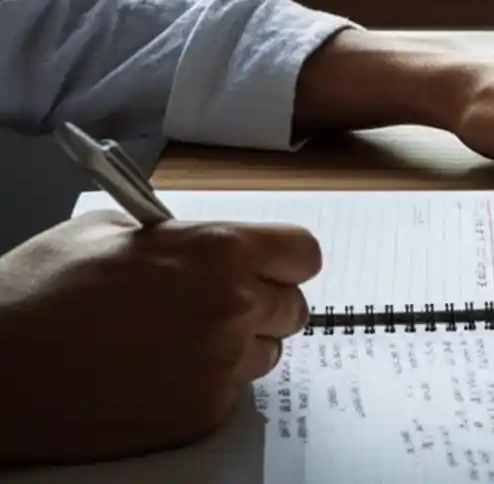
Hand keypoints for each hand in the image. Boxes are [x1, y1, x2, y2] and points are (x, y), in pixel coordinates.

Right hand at [0, 211, 320, 463]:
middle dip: (264, 303)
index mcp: (220, 250)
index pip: (304, 253)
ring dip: (241, 345)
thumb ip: (178, 236)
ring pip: (268, 352)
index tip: (268, 265)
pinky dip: (206, 382)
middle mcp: (234, 306)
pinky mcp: (202, 411)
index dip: (284, 259)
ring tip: (181, 340)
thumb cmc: (40, 291)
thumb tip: (203, 245)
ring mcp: (221, 364)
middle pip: (293, 307)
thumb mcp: (110, 230)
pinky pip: (231, 391)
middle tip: (219, 304)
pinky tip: (158, 372)